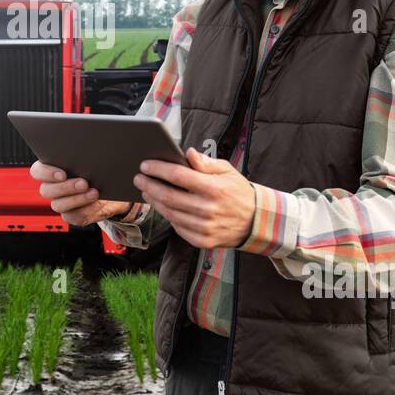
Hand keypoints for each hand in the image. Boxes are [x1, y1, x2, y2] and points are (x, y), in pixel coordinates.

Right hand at [29, 160, 134, 226]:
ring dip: (76, 199)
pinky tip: (96, 204)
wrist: (112, 188)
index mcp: (52, 169)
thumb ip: (85, 153)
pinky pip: (73, 216)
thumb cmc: (100, 168)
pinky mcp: (71, 215)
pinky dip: (85, 211)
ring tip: (94, 193)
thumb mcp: (94, 157)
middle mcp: (53, 187)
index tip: (62, 174)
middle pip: (46, 190)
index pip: (37, 171)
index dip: (46, 173)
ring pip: (58, 205)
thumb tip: (89, 146)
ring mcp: (61, 202)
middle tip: (83, 183)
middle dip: (65, 187)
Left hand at [133, 147, 255, 248]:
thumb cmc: (238, 192)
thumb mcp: (227, 171)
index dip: (158, 169)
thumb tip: (188, 153)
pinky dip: (166, 215)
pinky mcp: (202, 241)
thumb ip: (205, 163)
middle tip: (139, 178)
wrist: (255, 221)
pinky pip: (177, 227)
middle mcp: (208, 209)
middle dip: (149, 185)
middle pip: (168, 196)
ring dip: (154, 201)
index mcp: (214, 188)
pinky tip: (161, 206)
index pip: (178, 176)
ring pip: (169, 213)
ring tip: (147, 191)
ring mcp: (204, 227)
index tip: (145, 165)